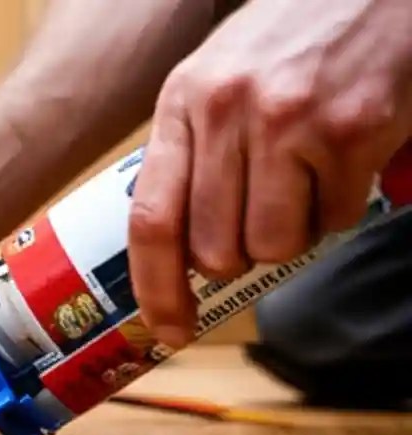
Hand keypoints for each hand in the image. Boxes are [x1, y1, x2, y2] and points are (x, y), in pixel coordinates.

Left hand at [129, 0, 411, 348]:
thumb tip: (175, 250)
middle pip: (214, 248)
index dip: (156, 288)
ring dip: (292, 234)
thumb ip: (191, 153)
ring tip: (304, 182)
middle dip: (237, 257)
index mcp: (182, 102)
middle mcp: (227, 112)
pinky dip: (340, 207)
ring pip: (273, 245)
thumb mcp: (216, 81)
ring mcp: (288, 122)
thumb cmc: (289, 39)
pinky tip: (343, 160)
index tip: (168, 328)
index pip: (152, 219)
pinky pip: (334, 220)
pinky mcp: (350, 133)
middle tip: (260, 220)